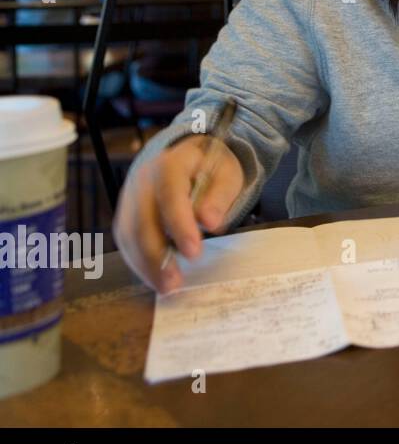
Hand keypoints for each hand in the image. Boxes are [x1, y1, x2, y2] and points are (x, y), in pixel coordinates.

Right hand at [113, 135, 243, 293]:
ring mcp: (129, 198)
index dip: (179, 225)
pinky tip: (155, 278)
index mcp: (169, 164)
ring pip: (129, 235)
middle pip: (142, 220)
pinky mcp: (125, 214)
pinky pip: (126, 241)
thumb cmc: (211, 167)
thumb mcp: (227, 174)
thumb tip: (210, 222)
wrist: (187, 156)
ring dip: (145, 265)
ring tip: (167, 287)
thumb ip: (220, 196)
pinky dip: (138, 262)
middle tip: (176, 282)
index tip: (194, 253)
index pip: (170, 195)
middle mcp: (141, 181)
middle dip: (157, 255)